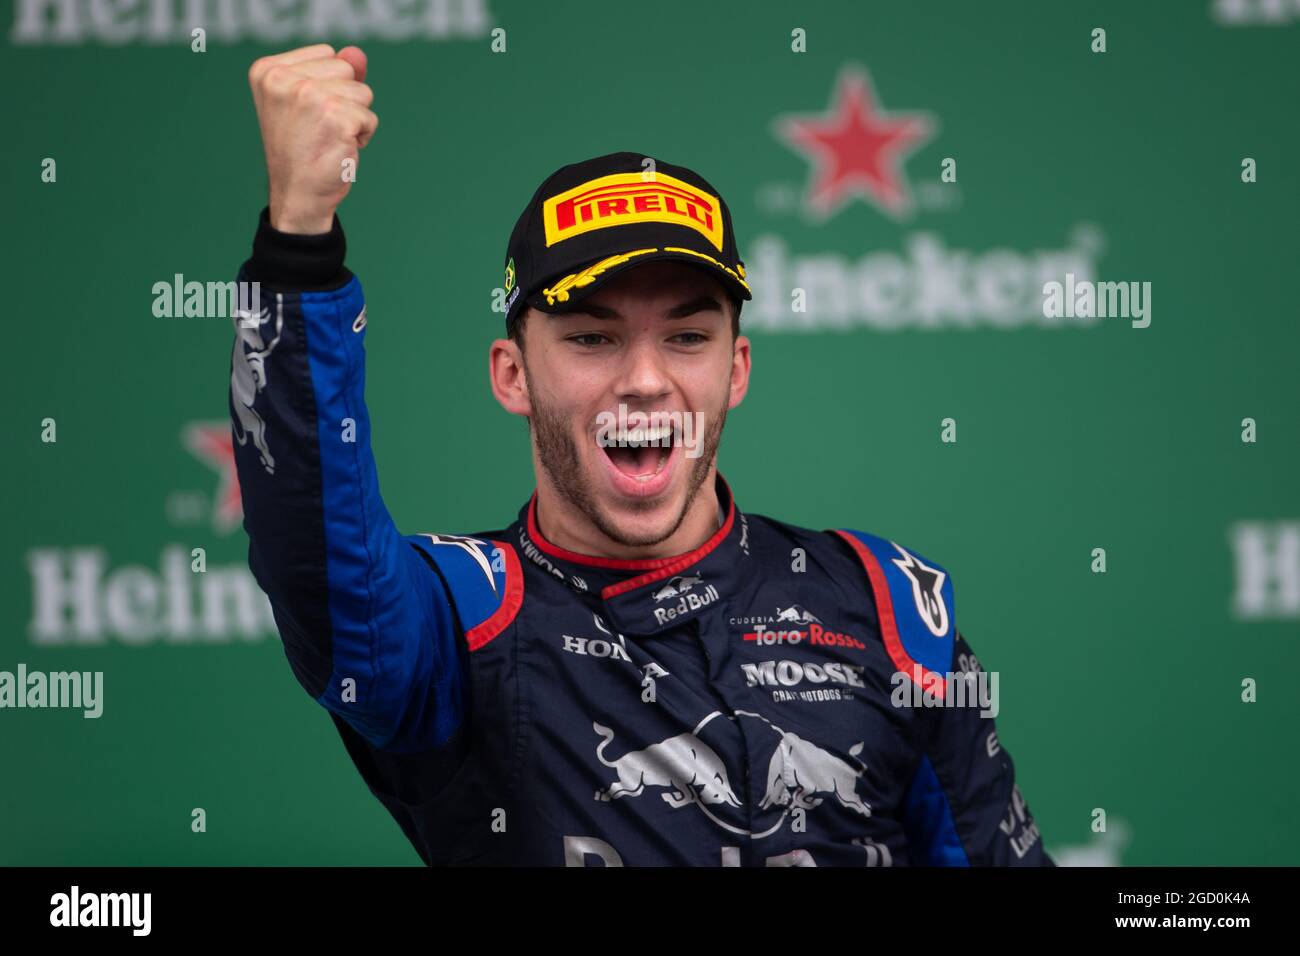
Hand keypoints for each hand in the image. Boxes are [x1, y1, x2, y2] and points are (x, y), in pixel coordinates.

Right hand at [247, 44, 376, 233]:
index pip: (328, 54)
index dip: (329, 85)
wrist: (297, 194)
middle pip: (346, 69)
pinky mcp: (335, 117)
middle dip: (345, 99)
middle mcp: (284, 79)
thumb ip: (332, 73)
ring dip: (355, 118)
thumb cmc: (302, 150)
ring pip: (362, 91)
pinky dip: (363, 136)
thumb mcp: (308, 102)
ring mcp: (309, 96)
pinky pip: (370, 117)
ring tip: (329, 138)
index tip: (306, 113)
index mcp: (268, 70)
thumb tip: (357, 53)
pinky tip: (339, 148)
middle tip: (320, 128)